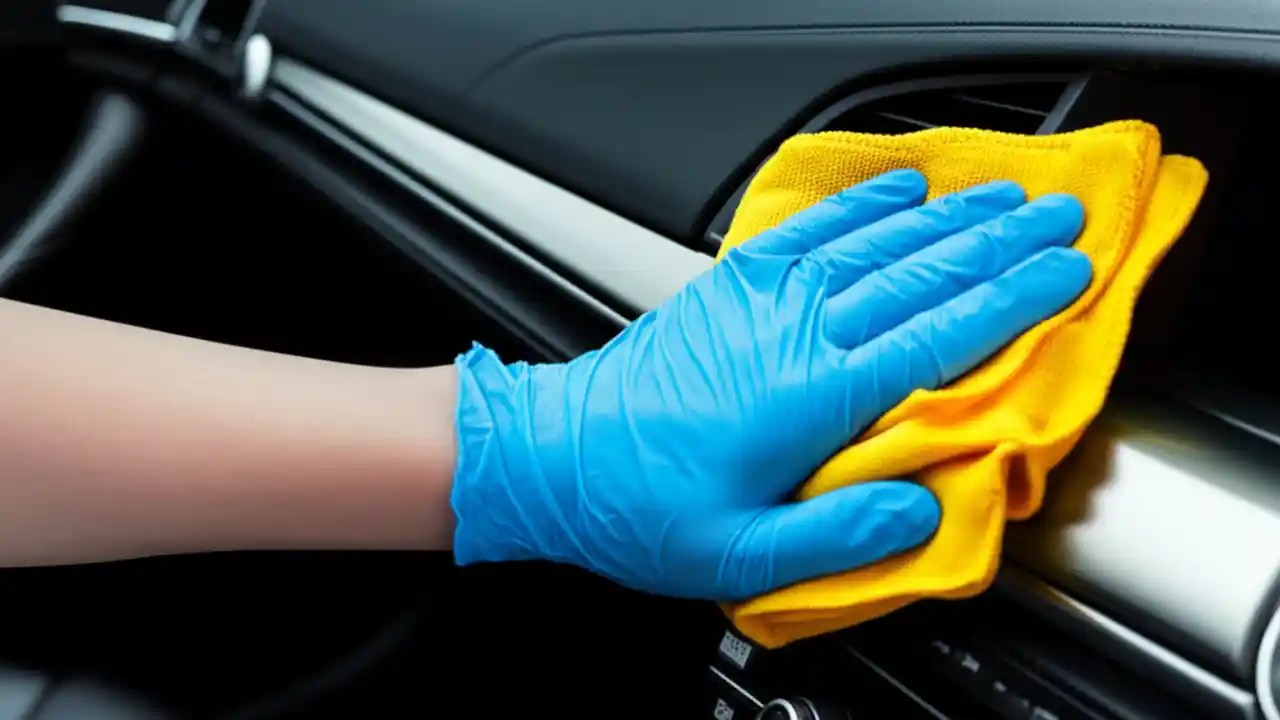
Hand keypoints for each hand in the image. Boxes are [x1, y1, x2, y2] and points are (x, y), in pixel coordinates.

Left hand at [450, 170, 1090, 599]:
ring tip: (1006, 197)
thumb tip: (921, 511)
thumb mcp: (740, 555)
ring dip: (949, 216)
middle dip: (1001, 242)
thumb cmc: (641, 508)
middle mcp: (794, 333)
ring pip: (876, 243)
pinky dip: (861, 205)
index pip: (939, 336)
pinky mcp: (729, 286)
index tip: (1068, 273)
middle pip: (921, 274)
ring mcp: (760, 299)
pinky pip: (809, 229)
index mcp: (810, 398)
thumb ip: (839, 536)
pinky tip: (900, 190)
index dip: (1014, 300)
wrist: (554, 456)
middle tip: (1063, 218)